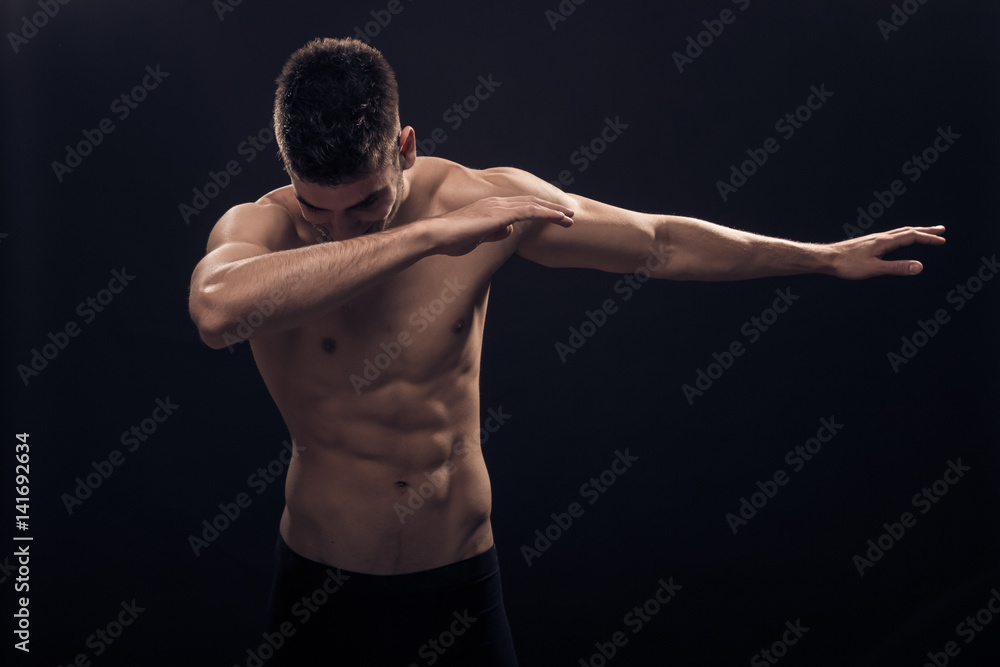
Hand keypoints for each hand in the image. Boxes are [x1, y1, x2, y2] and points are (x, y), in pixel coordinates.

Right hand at [424, 196, 573, 256]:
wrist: (436, 235)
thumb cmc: (450, 239)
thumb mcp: (476, 238)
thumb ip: (492, 233)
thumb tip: (506, 230)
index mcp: (489, 207)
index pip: (519, 205)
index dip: (537, 209)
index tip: (551, 216)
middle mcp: (496, 202)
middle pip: (530, 202)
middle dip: (550, 208)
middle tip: (568, 214)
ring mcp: (499, 206)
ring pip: (534, 205)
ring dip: (554, 211)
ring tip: (570, 218)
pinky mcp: (502, 214)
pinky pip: (531, 212)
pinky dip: (548, 214)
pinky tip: (561, 218)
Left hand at [828, 225, 945, 279]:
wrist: (827, 258)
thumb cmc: (847, 265)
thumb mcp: (874, 269)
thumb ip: (897, 267)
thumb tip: (919, 267)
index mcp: (885, 242)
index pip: (912, 237)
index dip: (928, 238)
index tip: (942, 240)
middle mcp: (881, 237)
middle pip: (908, 231)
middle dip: (925, 231)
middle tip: (941, 230)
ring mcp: (874, 239)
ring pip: (899, 232)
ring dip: (914, 231)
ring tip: (924, 233)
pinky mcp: (868, 243)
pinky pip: (891, 236)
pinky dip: (902, 235)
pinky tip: (898, 240)